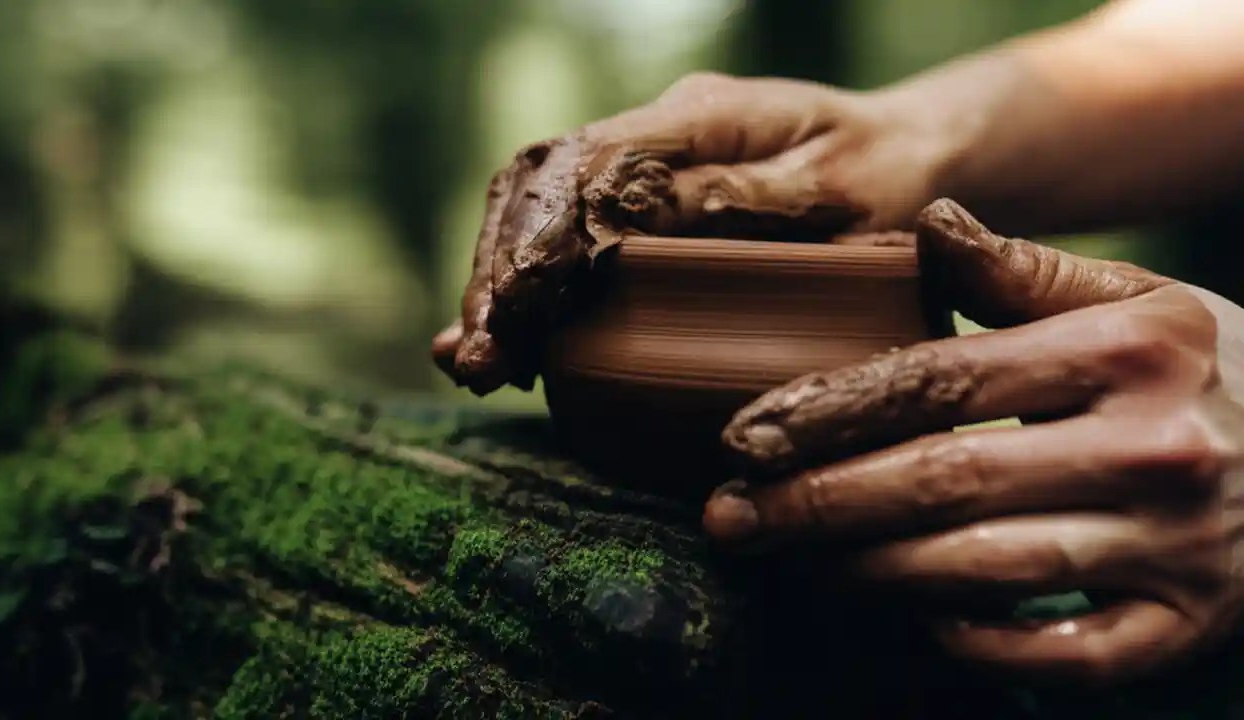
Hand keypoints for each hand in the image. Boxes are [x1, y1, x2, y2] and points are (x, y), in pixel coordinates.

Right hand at [432, 72, 964, 394]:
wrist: (911, 154)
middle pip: (539, 183)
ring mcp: (643, 159)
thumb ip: (743, 203)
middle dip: (497, 272)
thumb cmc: (888, 178)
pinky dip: (525, 286)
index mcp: (701, 117)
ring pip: (535, 204)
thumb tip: (630, 228)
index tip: (510, 316)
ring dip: (497, 280)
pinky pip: (561, 230)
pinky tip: (507, 340)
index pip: (585, 167)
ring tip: (470, 357)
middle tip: (474, 356)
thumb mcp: (840, 194)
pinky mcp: (641, 197)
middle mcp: (657, 129)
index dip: (536, 242)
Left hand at [704, 199, 1243, 683]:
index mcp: (1126, 352)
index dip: (828, 410)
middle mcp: (1151, 448)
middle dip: (816, 503)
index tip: (744, 435)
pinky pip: (1064, 656)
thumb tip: (925, 221)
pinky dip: (978, 646)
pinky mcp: (1188, 625)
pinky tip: (912, 623)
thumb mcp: (1138, 300)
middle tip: (733, 514)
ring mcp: (1176, 548)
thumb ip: (1024, 272)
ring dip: (865, 573)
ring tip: (789, 563)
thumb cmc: (1208, 369)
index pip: (939, 379)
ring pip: (983, 571)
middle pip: (942, 480)